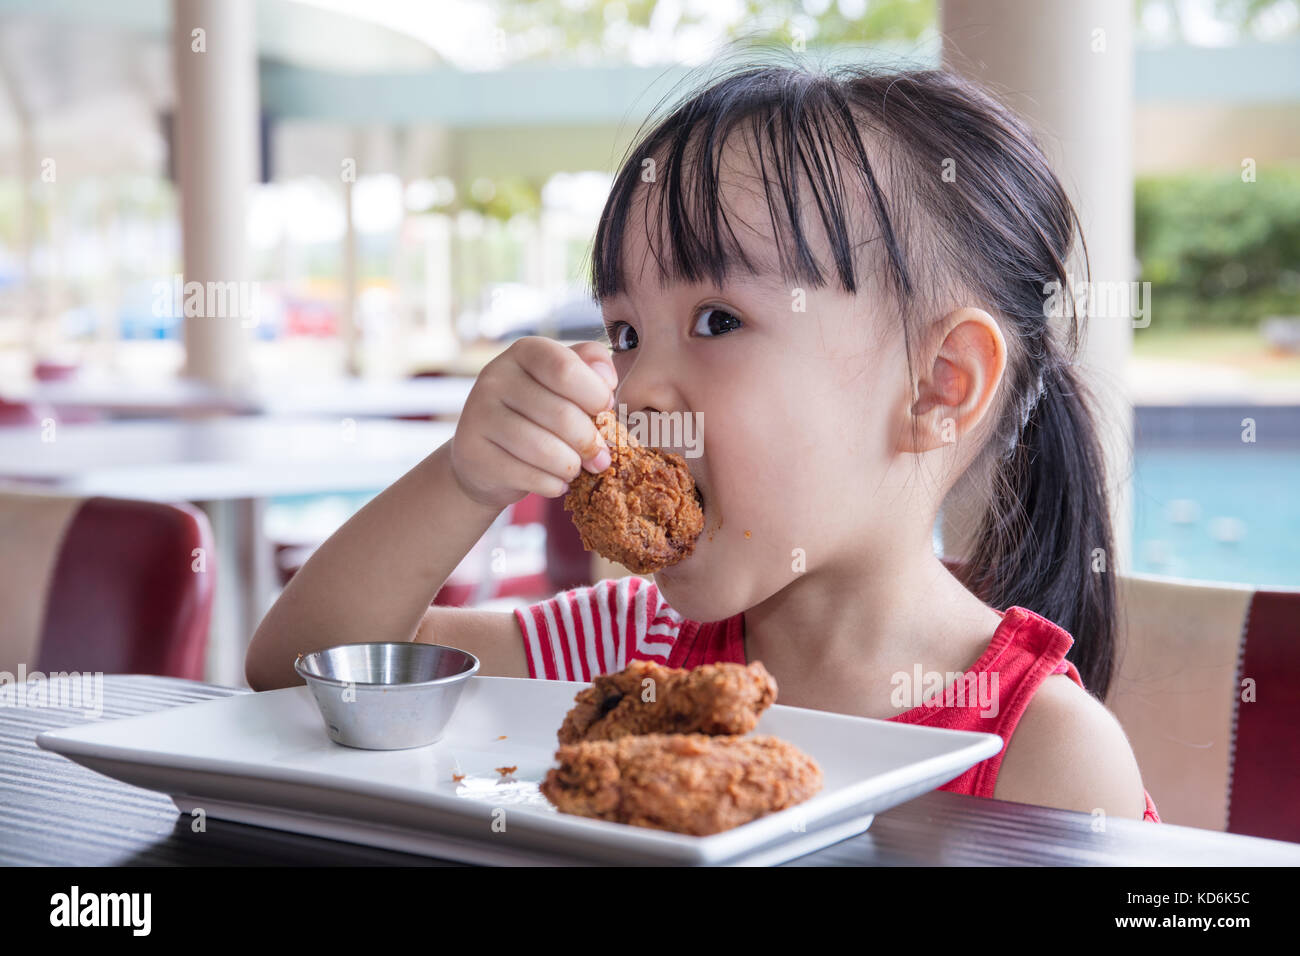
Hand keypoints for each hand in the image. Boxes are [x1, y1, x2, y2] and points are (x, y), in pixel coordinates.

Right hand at [449, 338, 616, 508]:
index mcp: (525, 351)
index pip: (566, 368)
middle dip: (591, 442)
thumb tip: (607, 379)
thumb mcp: (564, 383)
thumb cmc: (539, 415)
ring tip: (576, 469)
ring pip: (544, 448)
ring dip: (572, 466)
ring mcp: (478, 414)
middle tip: (601, 457)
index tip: (605, 411)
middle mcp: (495, 376)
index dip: (596, 395)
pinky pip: (528, 475)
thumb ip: (591, 368)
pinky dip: (552, 484)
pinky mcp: (473, 452)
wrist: (486, 457)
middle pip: (561, 413)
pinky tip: (555, 482)